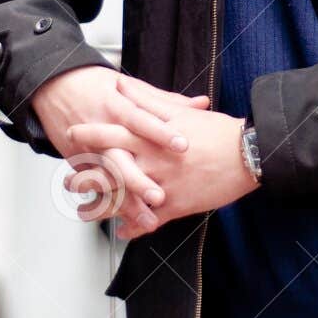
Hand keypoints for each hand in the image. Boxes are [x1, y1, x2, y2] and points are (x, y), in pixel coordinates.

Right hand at [31, 65, 211, 230]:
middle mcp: (102, 130)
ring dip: (127, 203)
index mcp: (118, 107)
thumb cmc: (96, 86)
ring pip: (108, 180)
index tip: (183, 145)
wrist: (54, 86)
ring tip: (148, 220)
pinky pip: (95, 188)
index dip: (162, 133)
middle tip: (160, 196)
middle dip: (139, 180)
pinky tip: (126, 224)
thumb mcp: (132, 87)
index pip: (142, 121)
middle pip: (120, 158)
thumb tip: (202, 104)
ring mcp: (89, 149)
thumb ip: (167, 101)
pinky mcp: (80, 162)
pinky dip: (109, 206)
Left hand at [65, 75, 257, 236]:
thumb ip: (146, 99)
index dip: (90, 134)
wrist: (248, 154)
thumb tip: (121, 85)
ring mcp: (161, 186)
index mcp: (151, 138)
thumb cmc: (217, 131)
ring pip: (123, 199)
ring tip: (86, 212)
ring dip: (102, 208)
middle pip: (109, 170)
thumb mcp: (178, 111)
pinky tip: (123, 232)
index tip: (72, 133)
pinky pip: (149, 220)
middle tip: (69, 179)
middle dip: (85, 176)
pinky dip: (135, 226)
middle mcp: (151, 162)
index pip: (112, 134)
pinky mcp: (176, 205)